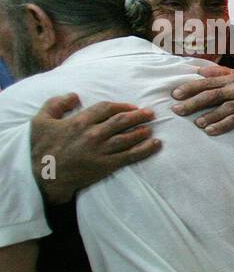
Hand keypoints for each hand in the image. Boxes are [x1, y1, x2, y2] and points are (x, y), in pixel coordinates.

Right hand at [29, 94, 159, 203]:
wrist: (45, 176)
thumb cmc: (41, 148)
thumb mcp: (40, 121)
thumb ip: (56, 104)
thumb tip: (74, 95)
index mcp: (80, 121)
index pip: (107, 108)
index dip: (121, 106)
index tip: (131, 107)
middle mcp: (94, 134)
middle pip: (122, 121)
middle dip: (139, 116)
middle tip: (150, 114)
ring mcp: (102, 150)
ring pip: (129, 137)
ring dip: (143, 131)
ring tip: (152, 128)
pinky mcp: (107, 165)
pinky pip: (131, 156)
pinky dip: (146, 149)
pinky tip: (156, 144)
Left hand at [171, 63, 233, 134]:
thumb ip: (220, 73)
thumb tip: (200, 71)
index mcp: (231, 78)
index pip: (207, 82)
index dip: (190, 87)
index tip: (175, 94)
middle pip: (211, 95)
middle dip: (192, 102)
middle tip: (177, 110)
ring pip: (222, 108)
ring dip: (208, 116)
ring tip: (195, 123)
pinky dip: (222, 125)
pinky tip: (210, 131)